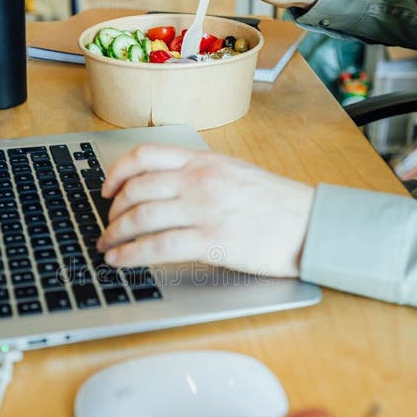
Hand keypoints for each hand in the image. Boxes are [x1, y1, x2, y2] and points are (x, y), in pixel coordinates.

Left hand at [97, 145, 315, 277]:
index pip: (144, 155)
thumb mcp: (235, 172)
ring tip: (106, 246)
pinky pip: (156, 246)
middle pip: (135, 190)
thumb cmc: (278, 203)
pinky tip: (120, 261)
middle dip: (112, 212)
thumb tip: (166, 187)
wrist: (310, 224)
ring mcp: (203, 210)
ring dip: (114, 234)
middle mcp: (198, 180)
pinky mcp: (210, 241)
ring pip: (140, 218)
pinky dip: (130, 254)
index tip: (107, 189)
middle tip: (106, 226)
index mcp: (204, 161)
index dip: (117, 172)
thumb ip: (200, 174)